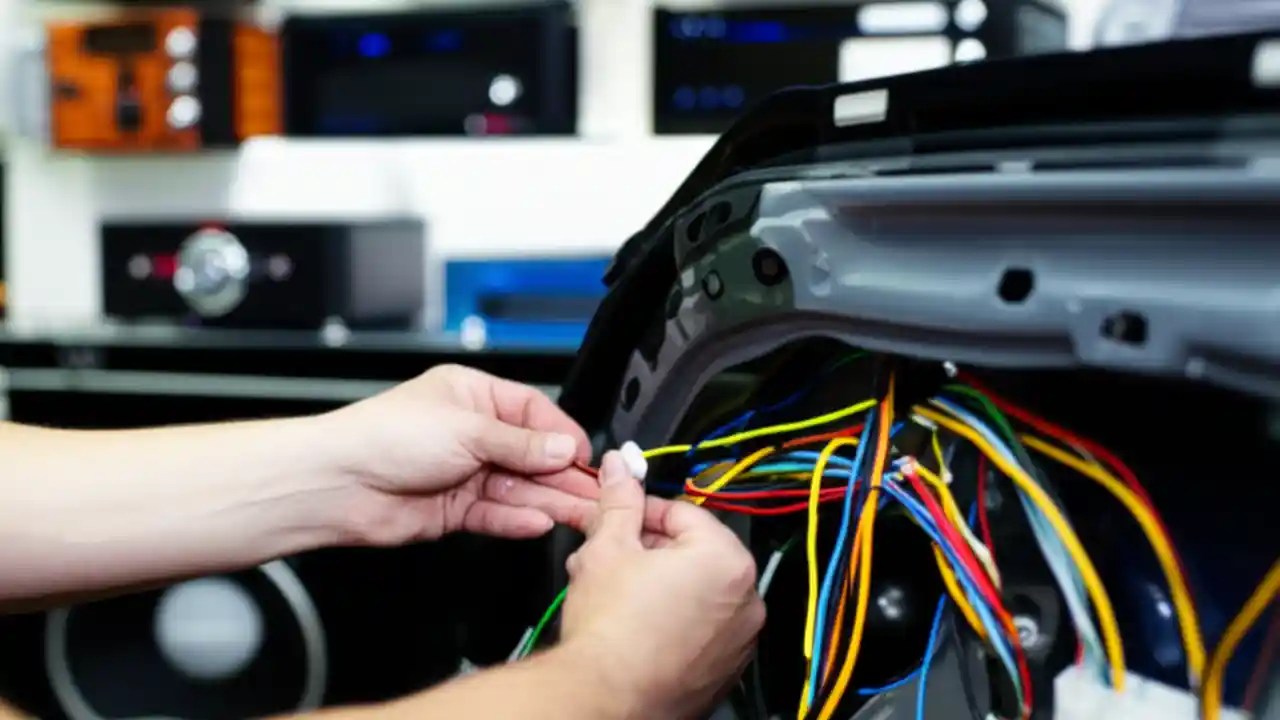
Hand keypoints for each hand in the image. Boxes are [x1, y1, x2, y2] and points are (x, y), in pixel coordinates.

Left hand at [323, 365, 598, 544]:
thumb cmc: (385, 436)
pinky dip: (517, 519)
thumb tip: (562, 447)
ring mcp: (463, 472)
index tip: (586, 456)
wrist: (338, 483)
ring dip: (547, 500)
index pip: (533, 414)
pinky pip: (495, 514)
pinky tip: (539, 522)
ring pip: (517, 488)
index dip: (561, 436)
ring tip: (579, 513)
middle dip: (561, 474)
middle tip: (595, 492)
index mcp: (474, 396)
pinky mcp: (454, 509)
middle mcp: (471, 433)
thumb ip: (520, 444)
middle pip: (530, 455)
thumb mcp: (467, 429)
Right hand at [559, 452, 765, 719]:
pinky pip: (701, 630)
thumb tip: (621, 467)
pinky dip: (674, 623)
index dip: (641, 513)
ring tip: (615, 593)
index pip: (682, 512)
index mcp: (727, 559)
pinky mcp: (725, 672)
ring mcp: (739, 641)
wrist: (603, 699)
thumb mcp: (607, 547)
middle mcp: (747, 600)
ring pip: (696, 592)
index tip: (617, 518)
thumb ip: (619, 501)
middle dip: (647, 550)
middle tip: (608, 556)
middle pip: (692, 552)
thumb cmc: (610, 630)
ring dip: (658, 585)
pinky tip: (635, 628)